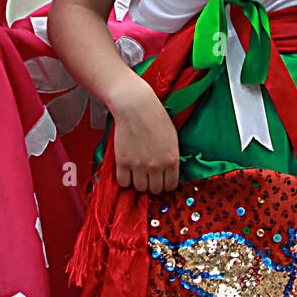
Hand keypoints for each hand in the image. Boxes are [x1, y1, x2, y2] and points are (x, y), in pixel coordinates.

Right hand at [109, 80, 180, 194]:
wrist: (135, 106)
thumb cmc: (155, 118)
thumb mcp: (172, 138)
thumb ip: (171, 158)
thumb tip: (168, 173)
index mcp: (172, 160)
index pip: (170, 186)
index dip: (165, 184)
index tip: (160, 180)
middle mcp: (157, 166)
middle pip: (155, 190)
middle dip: (152, 184)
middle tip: (148, 175)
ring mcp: (139, 165)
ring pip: (139, 188)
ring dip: (138, 182)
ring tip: (137, 171)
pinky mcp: (123, 162)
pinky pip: (123, 182)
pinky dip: (124, 179)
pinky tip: (126, 170)